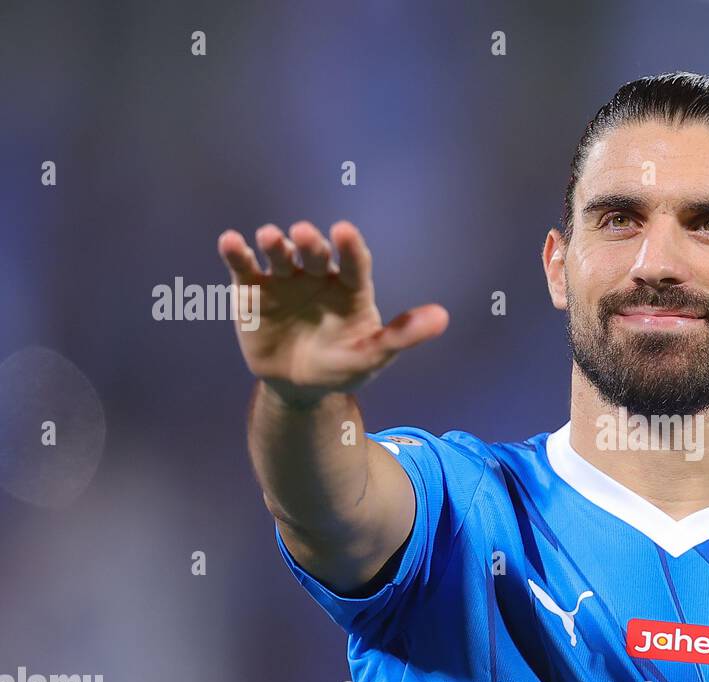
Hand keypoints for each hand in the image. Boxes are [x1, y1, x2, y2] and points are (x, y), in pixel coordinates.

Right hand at [218, 220, 447, 403]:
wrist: (298, 388)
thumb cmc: (342, 367)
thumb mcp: (373, 355)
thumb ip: (403, 335)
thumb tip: (443, 317)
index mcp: (350, 287)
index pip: (353, 261)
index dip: (349, 247)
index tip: (344, 231)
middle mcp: (318, 275)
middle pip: (315, 253)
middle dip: (310, 243)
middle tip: (305, 234)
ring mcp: (284, 279)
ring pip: (279, 255)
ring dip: (274, 244)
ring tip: (269, 238)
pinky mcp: (252, 289)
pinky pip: (244, 267)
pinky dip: (236, 252)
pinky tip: (230, 241)